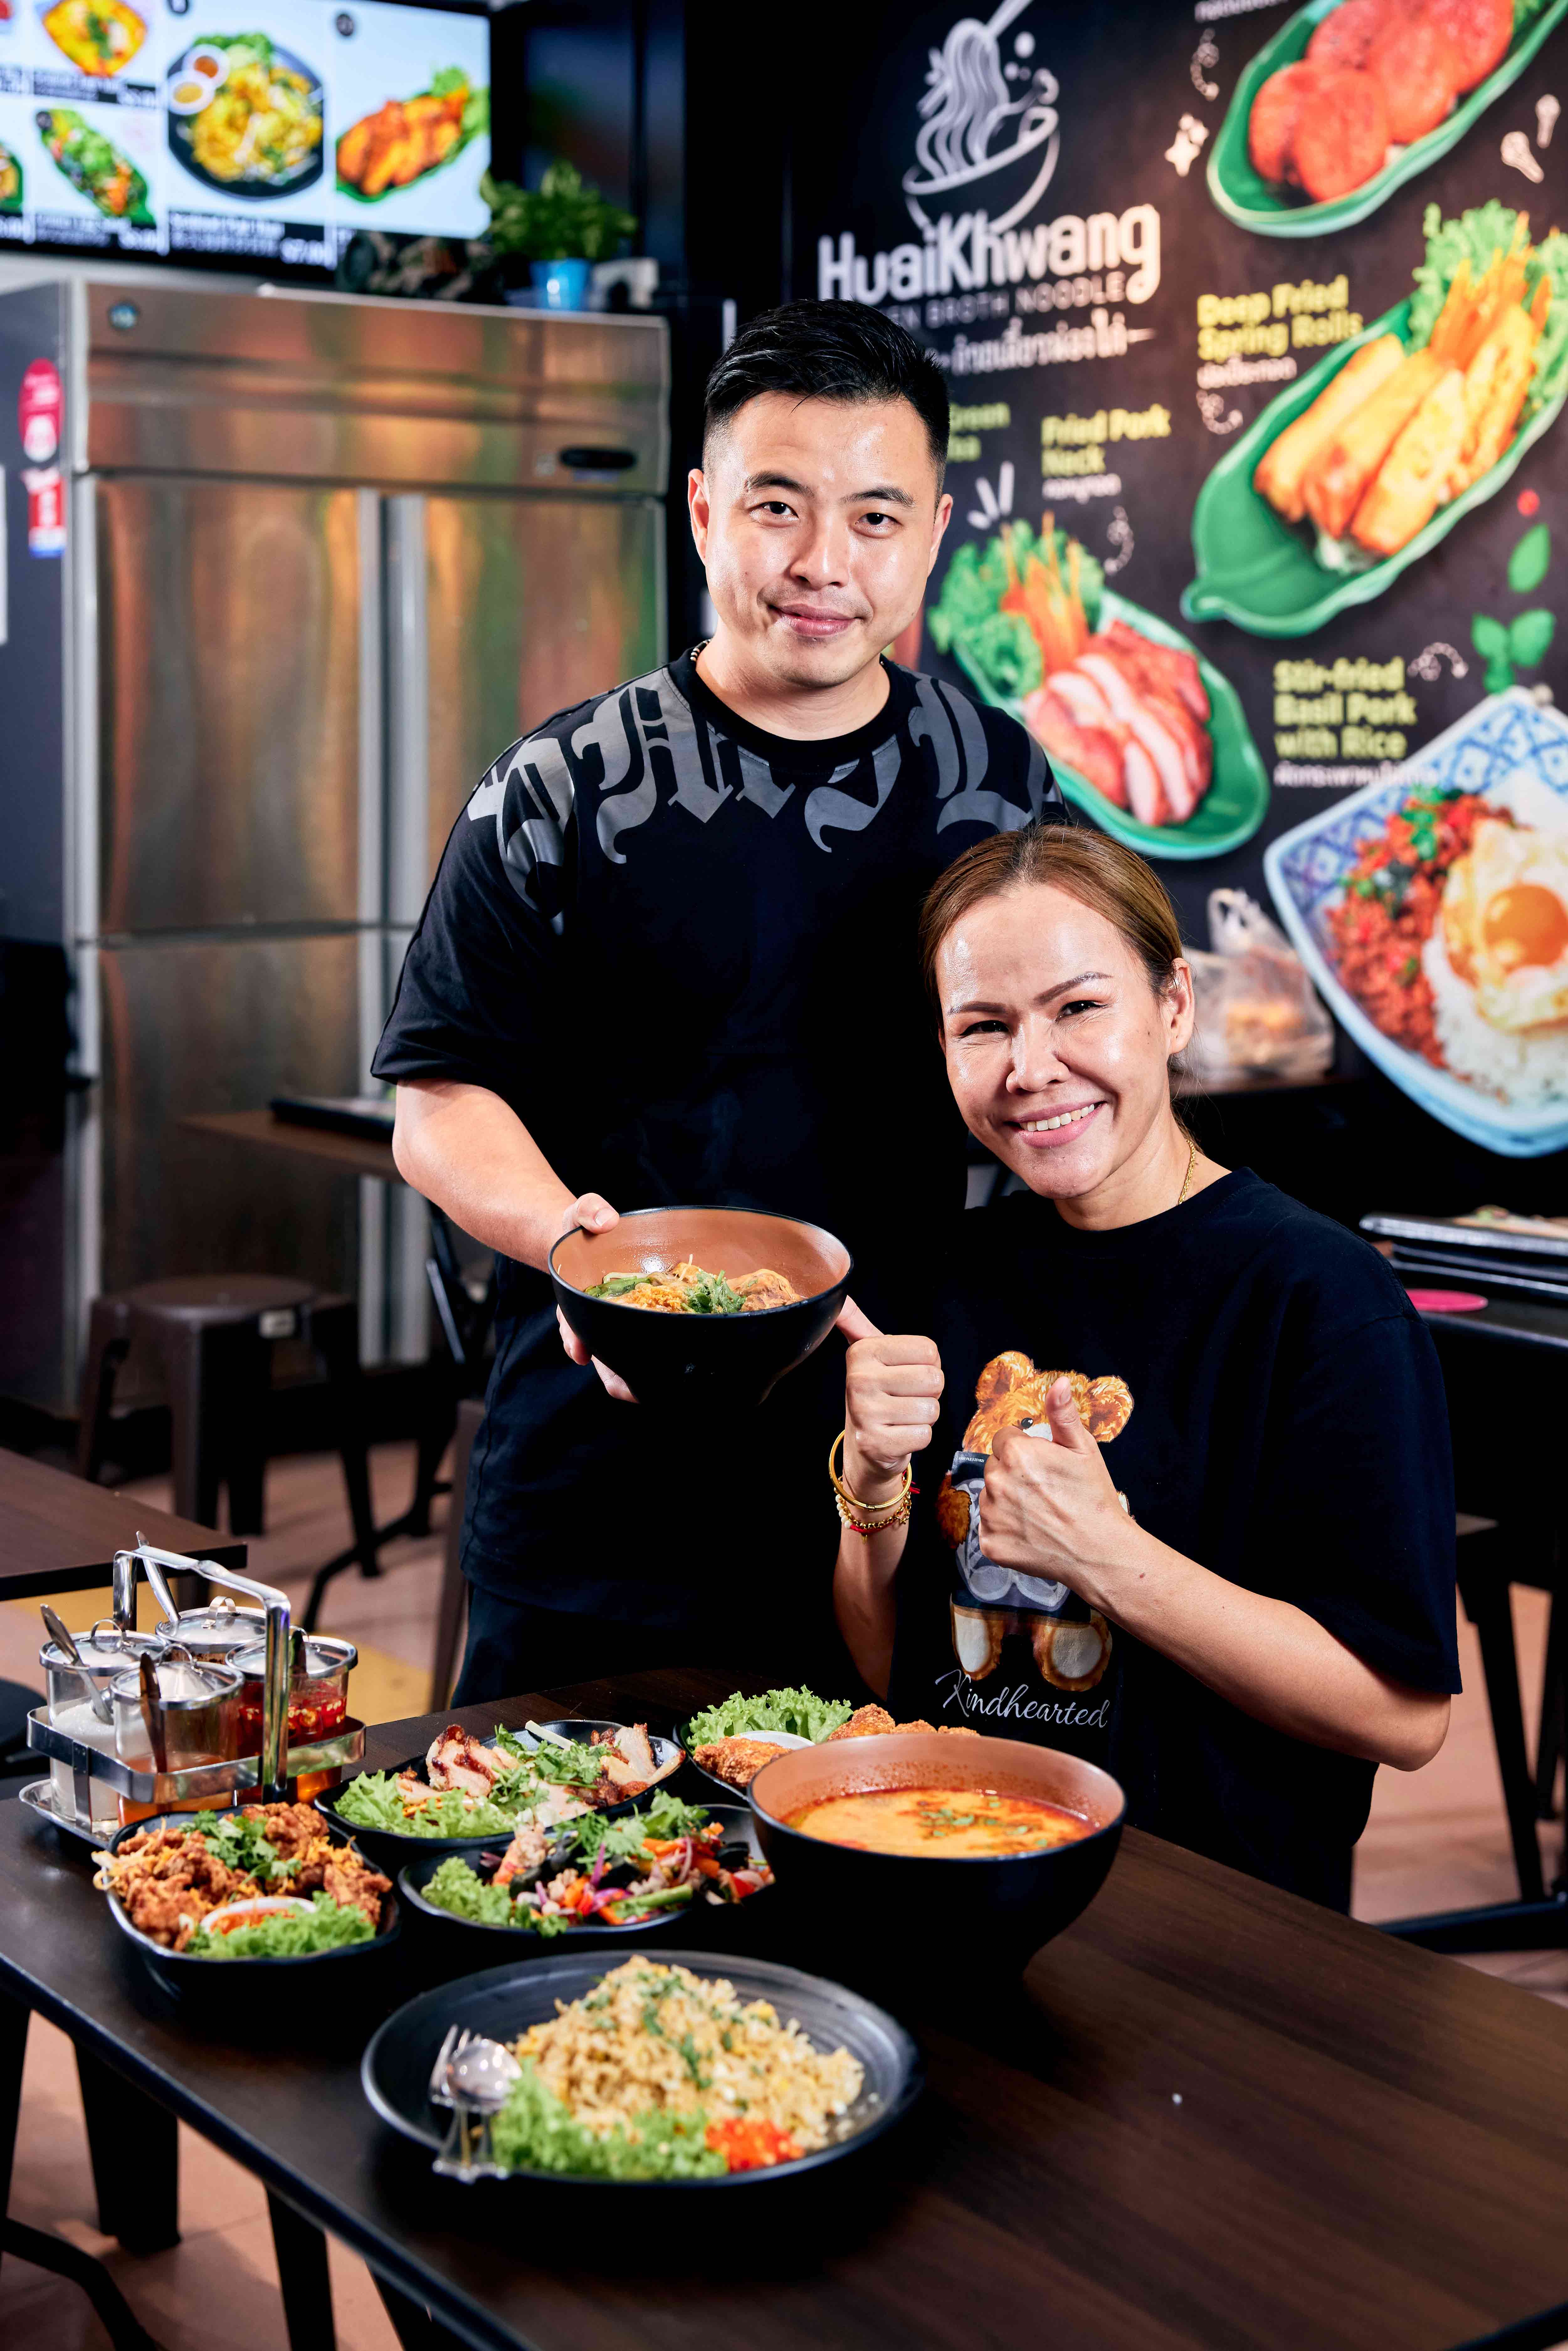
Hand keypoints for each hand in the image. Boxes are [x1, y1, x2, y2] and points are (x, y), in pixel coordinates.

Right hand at [554, 1192, 636, 1402]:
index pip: (570, 1322)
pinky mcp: (636, 1319)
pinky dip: (651, 1356)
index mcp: (575, 1295)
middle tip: (625, 1389)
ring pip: (618, 1354)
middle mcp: (592, 1315)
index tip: (579, 1351)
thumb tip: (606, 1220)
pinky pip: (642, 1341)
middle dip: (608, 1371)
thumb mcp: (580, 1213)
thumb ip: (589, 1211)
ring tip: (645, 1393)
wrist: (592, 1237)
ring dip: (629, 1375)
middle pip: (596, 1349)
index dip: (574, 1338)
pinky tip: (667, 1373)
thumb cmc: (583, 1228)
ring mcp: (613, 1320)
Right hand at [838, 1297, 943, 1495]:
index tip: (903, 1373)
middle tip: (905, 1397)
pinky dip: (917, 1437)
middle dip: (928, 1392)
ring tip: (902, 1415)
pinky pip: (924, 1435)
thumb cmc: (877, 1393)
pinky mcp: (877, 1443)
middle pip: (933, 1379)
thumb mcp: (867, 1355)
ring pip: (931, 1409)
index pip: (929, 1351)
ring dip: (923, 1415)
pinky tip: (899, 1434)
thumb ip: (856, 1322)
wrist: (865, 1446)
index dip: (926, 1365)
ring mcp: (866, 1413)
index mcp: (863, 1351)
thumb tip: (839, 1292)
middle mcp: (859, 1379)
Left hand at [978, 1379, 1136, 1607]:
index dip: (1025, 1449)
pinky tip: (1031, 1532)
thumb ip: (1063, 1414)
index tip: (1044, 1466)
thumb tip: (1059, 1383)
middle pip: (995, 1466)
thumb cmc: (1094, 1498)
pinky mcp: (990, 1544)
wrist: (1100, 1552)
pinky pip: (989, 1528)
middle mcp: (996, 1482)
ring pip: (990, 1496)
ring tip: (1040, 1512)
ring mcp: (991, 1515)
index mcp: (1016, 1453)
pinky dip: (1004, 1530)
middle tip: (1045, 1491)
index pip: (1004, 1439)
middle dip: (1014, 1473)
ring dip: (1007, 1501)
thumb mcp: (1083, 1449)